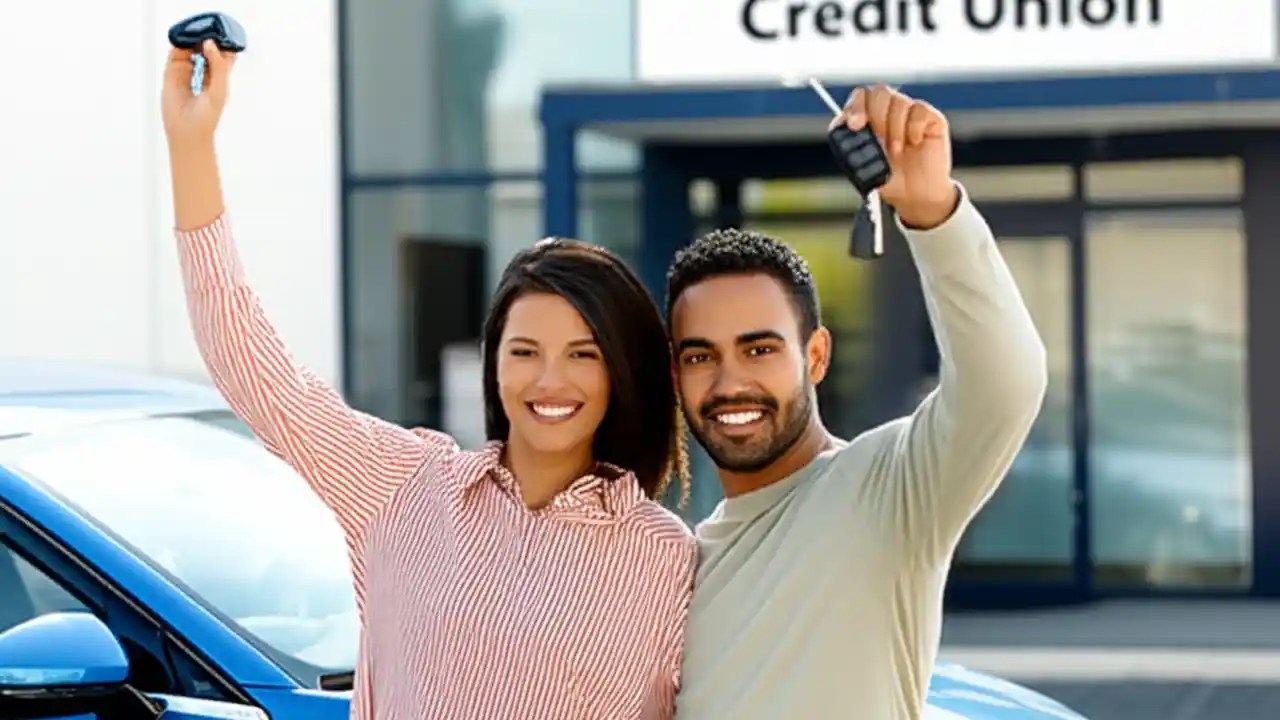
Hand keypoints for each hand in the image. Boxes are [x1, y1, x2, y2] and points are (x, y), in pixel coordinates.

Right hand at [162, 39, 236, 147]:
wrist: (187, 131)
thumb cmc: (208, 115)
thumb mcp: (219, 88)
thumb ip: (217, 65)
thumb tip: (209, 43)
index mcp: (219, 76)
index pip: (222, 53)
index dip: (222, 43)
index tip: (221, 34)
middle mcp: (203, 72)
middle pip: (204, 48)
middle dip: (205, 38)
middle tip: (205, 31)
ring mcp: (187, 72)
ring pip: (189, 48)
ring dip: (191, 40)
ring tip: (194, 35)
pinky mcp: (172, 74)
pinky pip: (174, 54)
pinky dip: (177, 46)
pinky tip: (182, 42)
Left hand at [834, 84, 957, 228]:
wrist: (915, 196)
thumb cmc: (889, 179)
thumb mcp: (863, 167)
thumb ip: (850, 145)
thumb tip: (841, 124)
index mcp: (869, 119)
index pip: (860, 96)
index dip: (856, 106)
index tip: (855, 125)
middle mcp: (889, 112)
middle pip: (879, 92)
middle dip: (876, 116)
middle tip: (879, 140)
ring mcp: (910, 113)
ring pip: (899, 102)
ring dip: (895, 129)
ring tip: (896, 151)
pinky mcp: (931, 118)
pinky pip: (919, 110)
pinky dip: (914, 128)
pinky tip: (915, 143)